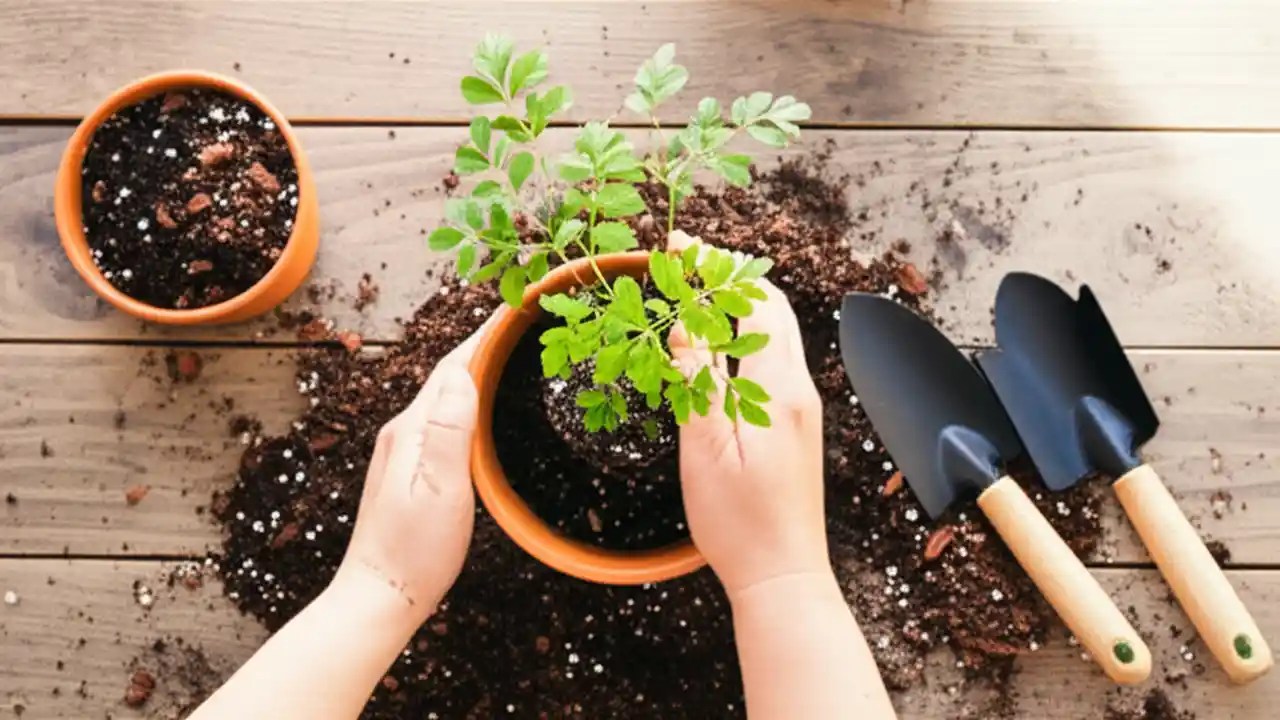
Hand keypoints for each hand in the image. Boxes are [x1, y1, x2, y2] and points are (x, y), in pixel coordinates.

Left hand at [330, 321, 489, 626]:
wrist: (379, 597)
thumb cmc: (414, 552)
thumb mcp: (441, 490)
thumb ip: (451, 430)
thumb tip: (463, 372)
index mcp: (413, 429)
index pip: (453, 365)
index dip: (486, 335)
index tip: (518, 307)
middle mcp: (405, 431)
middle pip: (450, 373)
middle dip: (486, 343)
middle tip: (525, 319)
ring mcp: (406, 449)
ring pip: (448, 393)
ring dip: (478, 368)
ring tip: (512, 351)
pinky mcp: (412, 468)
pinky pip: (447, 417)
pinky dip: (470, 398)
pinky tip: (486, 405)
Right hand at [667, 231, 830, 599]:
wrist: (782, 575)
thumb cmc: (741, 523)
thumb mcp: (705, 447)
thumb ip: (696, 378)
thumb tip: (685, 321)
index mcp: (777, 388)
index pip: (751, 302)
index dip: (713, 268)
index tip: (678, 247)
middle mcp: (798, 389)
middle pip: (771, 306)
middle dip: (728, 274)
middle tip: (684, 260)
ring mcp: (802, 406)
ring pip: (775, 330)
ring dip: (738, 301)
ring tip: (695, 289)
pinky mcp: (796, 424)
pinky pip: (773, 358)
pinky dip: (745, 332)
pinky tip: (717, 342)